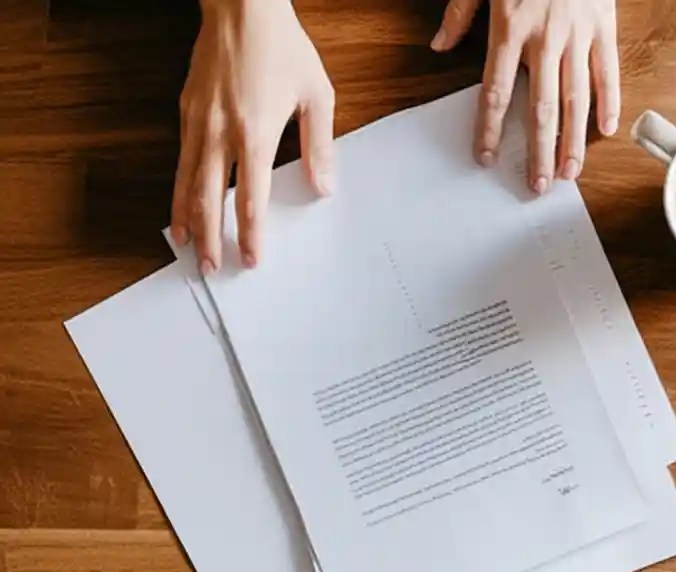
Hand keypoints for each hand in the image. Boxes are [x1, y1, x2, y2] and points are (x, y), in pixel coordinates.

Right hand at [171, 0, 334, 273]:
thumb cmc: (283, 47)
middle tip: (212, 268)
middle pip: (209, 198)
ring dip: (188, 219)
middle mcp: (220, 132)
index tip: (252, 259)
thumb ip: (320, 145)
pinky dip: (179, 188)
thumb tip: (324, 187)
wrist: (241, 7)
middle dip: (212, 238)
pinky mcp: (186, 111)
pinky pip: (180, 160)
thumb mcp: (317, 94)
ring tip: (188, 248)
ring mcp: (198, 122)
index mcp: (256, 132)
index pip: (250, 197)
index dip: (251, 233)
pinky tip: (182, 205)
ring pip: (186, 182)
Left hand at [431, 0, 620, 193]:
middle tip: (537, 185)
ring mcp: (578, 34)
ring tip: (569, 173)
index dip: (490, 128)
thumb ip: (459, 13)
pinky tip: (605, 131)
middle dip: (538, 151)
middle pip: (540, 108)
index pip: (495, 91)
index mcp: (509, 27)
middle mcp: (545, 37)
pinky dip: (609, 103)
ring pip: (576, 98)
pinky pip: (609, 72)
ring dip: (573, 141)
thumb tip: (439, 46)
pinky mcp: (605, 26)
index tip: (486, 157)